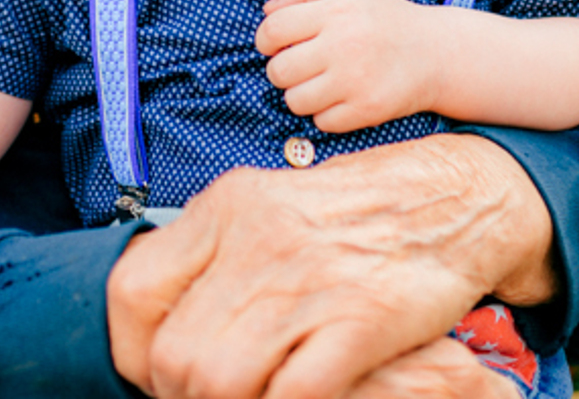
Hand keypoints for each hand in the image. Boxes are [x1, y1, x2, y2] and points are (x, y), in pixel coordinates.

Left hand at [106, 134, 556, 398]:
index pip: (134, 288)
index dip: (133, 347)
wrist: (444, 199)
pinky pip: (293, 395)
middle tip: (203, 398)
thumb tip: (159, 312)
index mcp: (222, 208)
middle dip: (181, 394)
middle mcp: (254, 238)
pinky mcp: (360, 318)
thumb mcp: (260, 209)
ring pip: (220, 380)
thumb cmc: (344, 215)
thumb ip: (209, 254)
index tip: (153, 371)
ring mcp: (306, 278)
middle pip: (175, 352)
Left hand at [255, 0, 440, 132]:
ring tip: (318, 83)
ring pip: (295, 101)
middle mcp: (343, 46)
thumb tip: (267, 9)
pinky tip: (340, 98)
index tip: (273, 45)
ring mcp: (356, 81)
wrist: (437, 54)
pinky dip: (325, 114)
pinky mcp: (368, 110)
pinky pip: (321, 122)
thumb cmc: (384, 19)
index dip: (264, 40)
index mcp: (335, 12)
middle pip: (279, 70)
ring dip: (300, 94)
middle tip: (297, 66)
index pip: (273, 30)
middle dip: (280, 70)